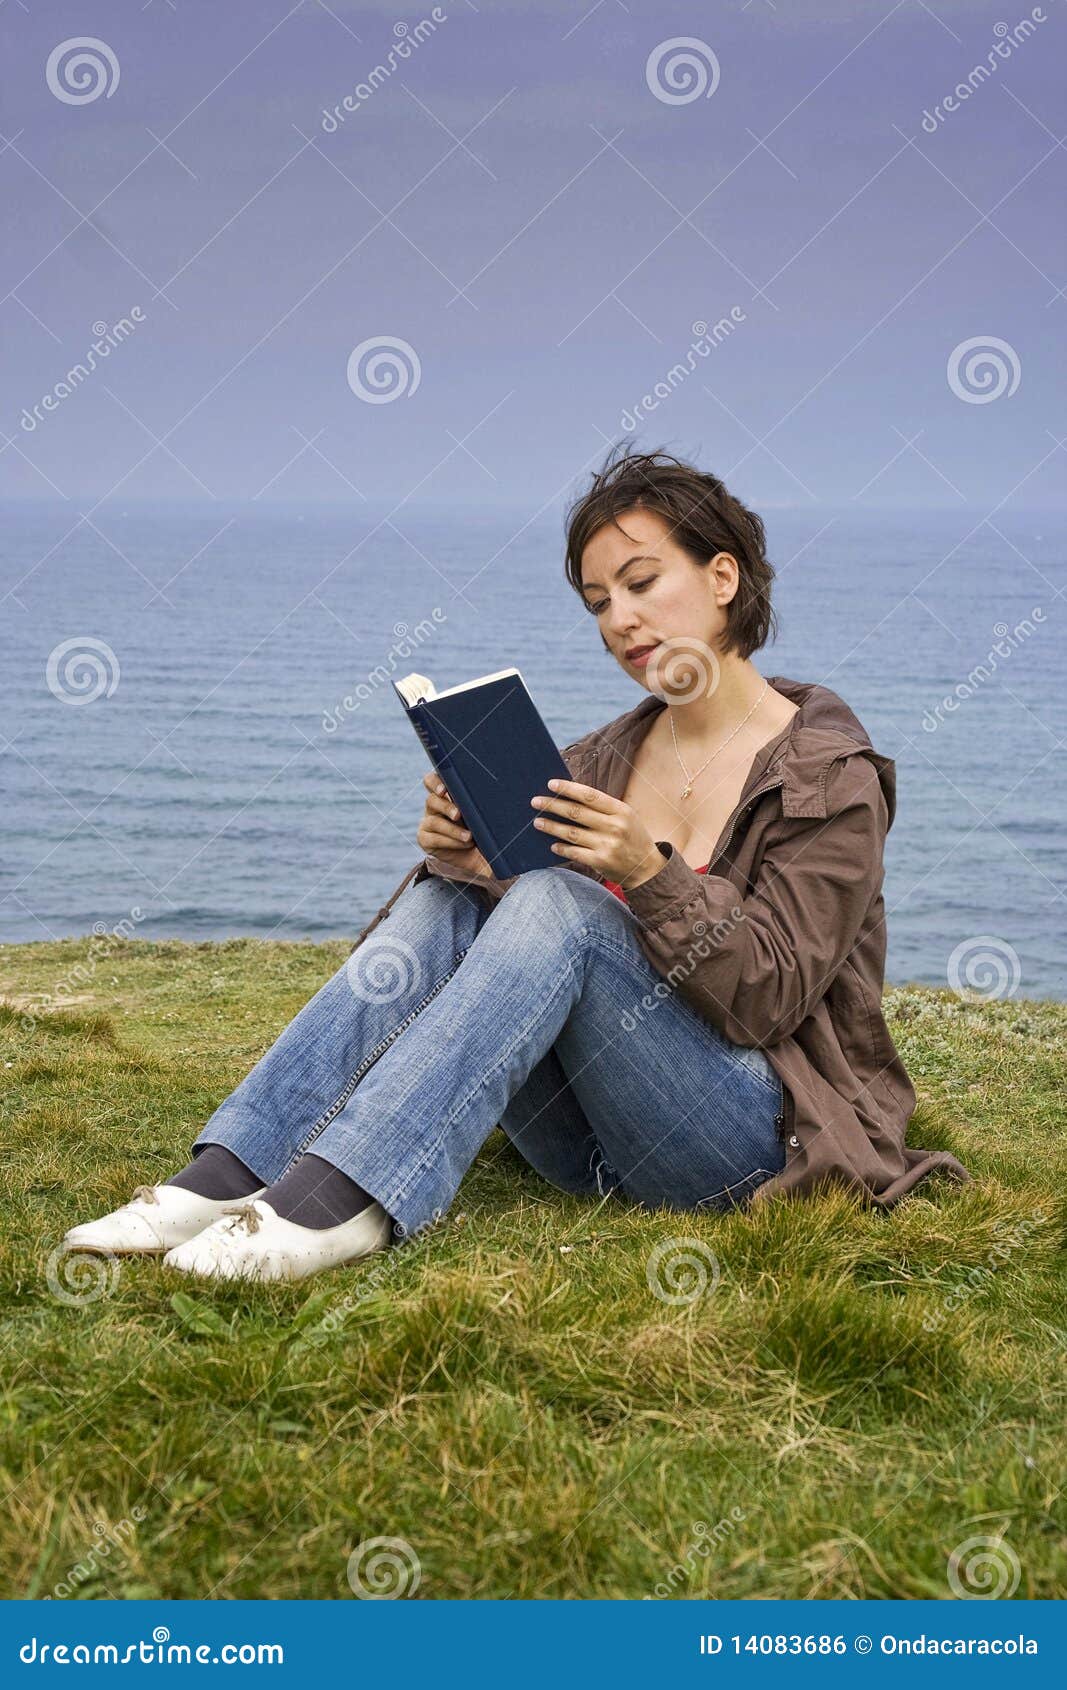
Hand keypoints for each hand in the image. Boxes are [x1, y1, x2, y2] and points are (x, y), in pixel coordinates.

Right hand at [416, 771, 492, 877]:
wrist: (483, 859)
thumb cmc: (490, 832)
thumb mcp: (494, 820)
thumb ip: (497, 807)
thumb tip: (521, 788)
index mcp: (448, 794)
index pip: (432, 780)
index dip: (436, 782)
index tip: (446, 789)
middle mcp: (435, 806)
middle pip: (431, 799)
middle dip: (445, 805)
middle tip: (459, 814)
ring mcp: (429, 822)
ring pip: (432, 819)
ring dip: (451, 827)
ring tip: (469, 836)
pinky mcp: (425, 838)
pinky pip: (432, 837)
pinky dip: (449, 840)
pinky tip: (464, 843)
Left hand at [530, 779, 666, 889]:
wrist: (647, 868)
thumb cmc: (632, 837)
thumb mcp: (625, 816)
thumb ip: (602, 808)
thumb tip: (570, 796)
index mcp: (620, 810)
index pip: (589, 795)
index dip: (568, 789)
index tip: (551, 784)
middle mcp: (614, 826)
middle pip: (576, 812)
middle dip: (553, 805)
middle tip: (536, 801)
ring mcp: (607, 845)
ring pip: (572, 833)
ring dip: (552, 826)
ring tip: (538, 822)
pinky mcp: (601, 861)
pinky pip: (575, 852)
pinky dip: (561, 848)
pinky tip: (552, 845)